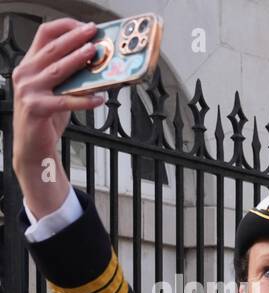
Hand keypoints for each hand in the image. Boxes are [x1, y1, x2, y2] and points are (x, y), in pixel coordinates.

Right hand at [11, 19, 105, 216]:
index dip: (64, 27)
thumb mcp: (57, 90)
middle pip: (52, 48)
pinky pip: (65, 101)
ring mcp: (28, 90)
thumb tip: (98, 64)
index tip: (84, 27)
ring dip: (77, 60)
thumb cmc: (47, 117)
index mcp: (30, 65)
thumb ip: (70, 76)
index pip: (44, 35)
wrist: (33, 145)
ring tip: (94, 53)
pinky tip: (99, 99)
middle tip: (93, 32)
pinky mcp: (36, 108)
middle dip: (75, 38)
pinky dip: (84, 100)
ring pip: (57, 70)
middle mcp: (25, 73)